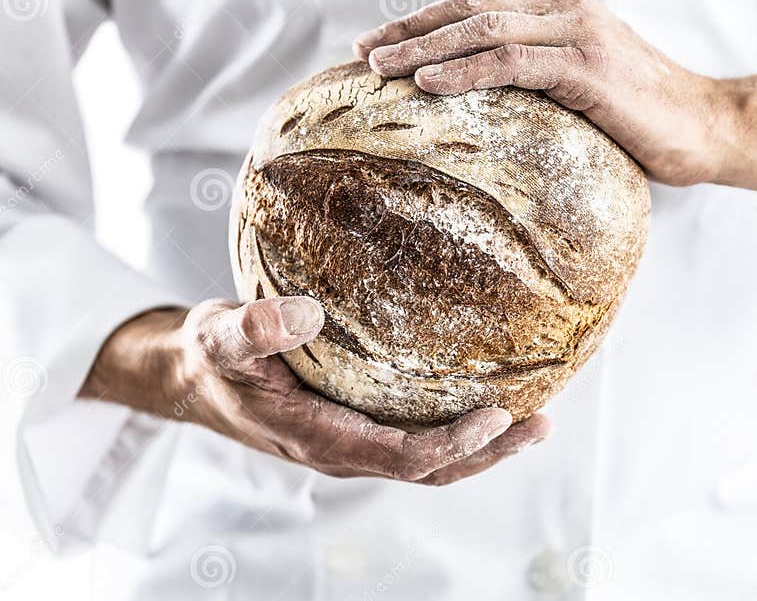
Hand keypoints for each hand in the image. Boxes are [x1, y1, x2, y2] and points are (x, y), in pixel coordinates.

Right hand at [82, 297, 549, 484]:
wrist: (192, 375)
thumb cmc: (210, 357)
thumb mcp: (221, 336)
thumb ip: (255, 328)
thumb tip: (305, 312)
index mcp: (319, 437)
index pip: (402, 457)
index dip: (453, 443)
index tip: (497, 416)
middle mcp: (343, 450)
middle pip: (431, 469)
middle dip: (488, 453)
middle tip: (540, 425)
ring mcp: (351, 443)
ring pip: (429, 461)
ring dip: (482, 447)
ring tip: (532, 421)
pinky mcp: (355, 426)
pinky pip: (415, 440)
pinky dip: (456, 431)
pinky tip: (483, 401)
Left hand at [354, 0, 756, 212]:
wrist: (708, 126)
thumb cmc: (644, 115)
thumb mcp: (582, 86)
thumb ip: (538, 77)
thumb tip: (486, 104)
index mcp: (560, 7)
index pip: (476, 5)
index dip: (423, 22)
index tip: (381, 43)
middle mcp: (565, 7)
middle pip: (469, 9)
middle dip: (409, 30)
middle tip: (362, 53)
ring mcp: (577, 32)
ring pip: (482, 29)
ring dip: (424, 49)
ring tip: (378, 68)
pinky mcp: (587, 67)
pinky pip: (511, 62)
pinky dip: (464, 70)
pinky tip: (427, 84)